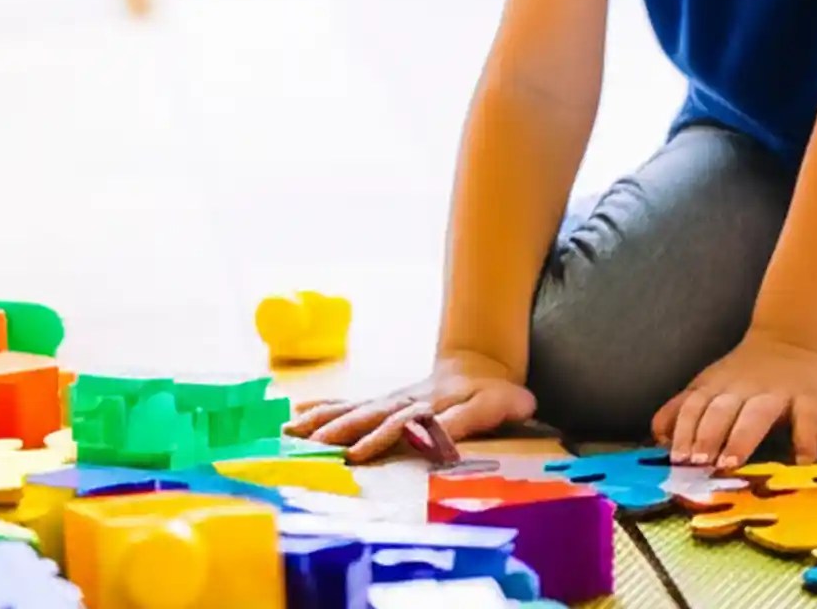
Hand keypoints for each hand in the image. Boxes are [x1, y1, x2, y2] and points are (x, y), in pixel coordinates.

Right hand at [284, 350, 536, 462]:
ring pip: (357, 410)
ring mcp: (392, 401)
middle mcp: (413, 402)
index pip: (429, 421)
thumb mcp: (510, 399)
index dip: (413, 433)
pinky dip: (320, 409)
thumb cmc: (495, 392)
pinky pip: (346, 405)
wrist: (475, 364)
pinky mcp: (379, 403)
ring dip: (328, 422)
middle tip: (336, 452)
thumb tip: (524, 403)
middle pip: (383, 417)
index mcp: (445, 404)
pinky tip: (292, 416)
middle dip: (359, 433)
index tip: (401, 446)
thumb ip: (513, 403)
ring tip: (295, 433)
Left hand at [651, 329, 816, 468]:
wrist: (795, 336)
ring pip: (756, 415)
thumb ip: (683, 408)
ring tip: (732, 462)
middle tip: (698, 464)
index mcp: (715, 387)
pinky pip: (809, 420)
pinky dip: (806, 441)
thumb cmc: (746, 372)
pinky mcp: (811, 399)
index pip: (693, 407)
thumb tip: (657, 435)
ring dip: (742, 439)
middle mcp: (742, 389)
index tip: (676, 460)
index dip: (683, 431)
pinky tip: (803, 462)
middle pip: (719, 412)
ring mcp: (778, 393)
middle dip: (706, 436)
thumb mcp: (709, 384)